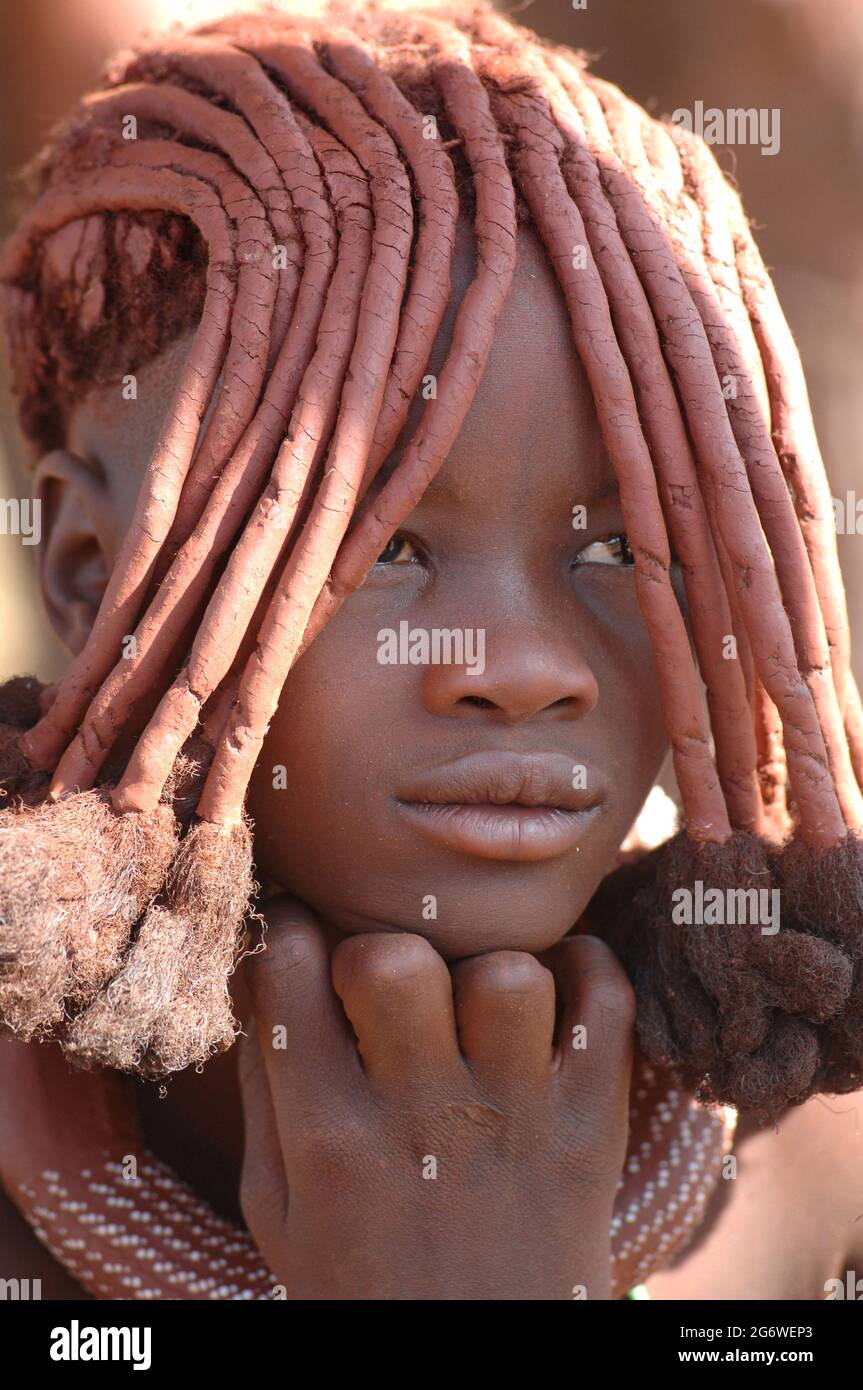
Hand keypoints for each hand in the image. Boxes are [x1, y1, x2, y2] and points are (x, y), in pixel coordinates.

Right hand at [238, 897, 634, 1299]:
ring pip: (509, 977)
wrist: (473, 1375)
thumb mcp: (278, 1208)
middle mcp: (423, 1118)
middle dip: (382, 948)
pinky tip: (551, 993)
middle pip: (395, 960)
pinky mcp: (591, 1126)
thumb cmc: (364, 1286)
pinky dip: (585, 969)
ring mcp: (518, 1120)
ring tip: (477, 1001)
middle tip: (394, 984)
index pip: (288, 973)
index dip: (290, 931)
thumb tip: (261, 977)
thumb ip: (265, 1091)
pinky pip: (608, 1001)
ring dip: (489, 970)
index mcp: (330, 1136)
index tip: (307, 940)